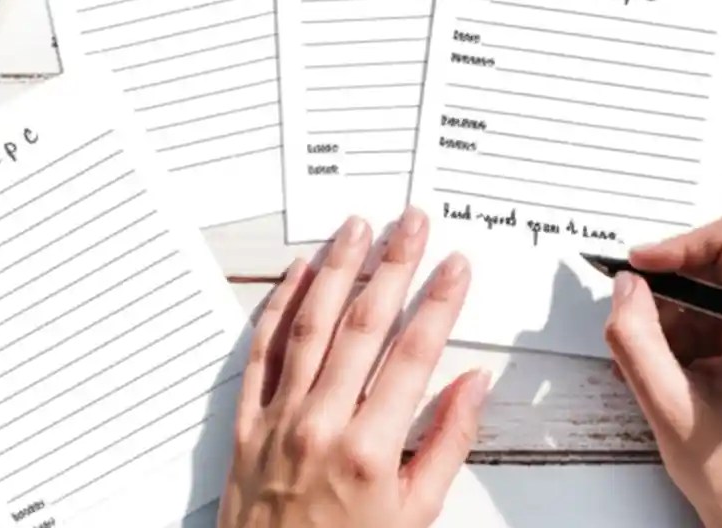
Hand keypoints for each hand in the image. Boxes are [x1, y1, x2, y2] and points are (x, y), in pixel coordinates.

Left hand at [219, 207, 488, 527]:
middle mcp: (321, 423)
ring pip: (310, 324)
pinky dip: (280, 306)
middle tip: (412, 222)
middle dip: (394, 265)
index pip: (414, 354)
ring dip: (337, 268)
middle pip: (363, 324)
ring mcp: (280, 418)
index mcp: (370, 450)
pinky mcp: (248, 422)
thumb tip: (472, 384)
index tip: (456, 266)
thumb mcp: (415, 514)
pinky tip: (298, 273)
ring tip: (357, 227)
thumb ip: (447, 443)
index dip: (440, 302)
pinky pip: (262, 350)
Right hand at [603, 214, 721, 527]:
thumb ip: (635, 339)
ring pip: (712, 295)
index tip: (637, 269)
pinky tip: (663, 373)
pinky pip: (719, 320)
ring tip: (644, 366)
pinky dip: (684, 339)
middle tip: (631, 328)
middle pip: (717, 267)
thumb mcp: (666, 405)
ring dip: (671, 322)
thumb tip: (625, 286)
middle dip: (666, 294)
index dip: (676, 246)